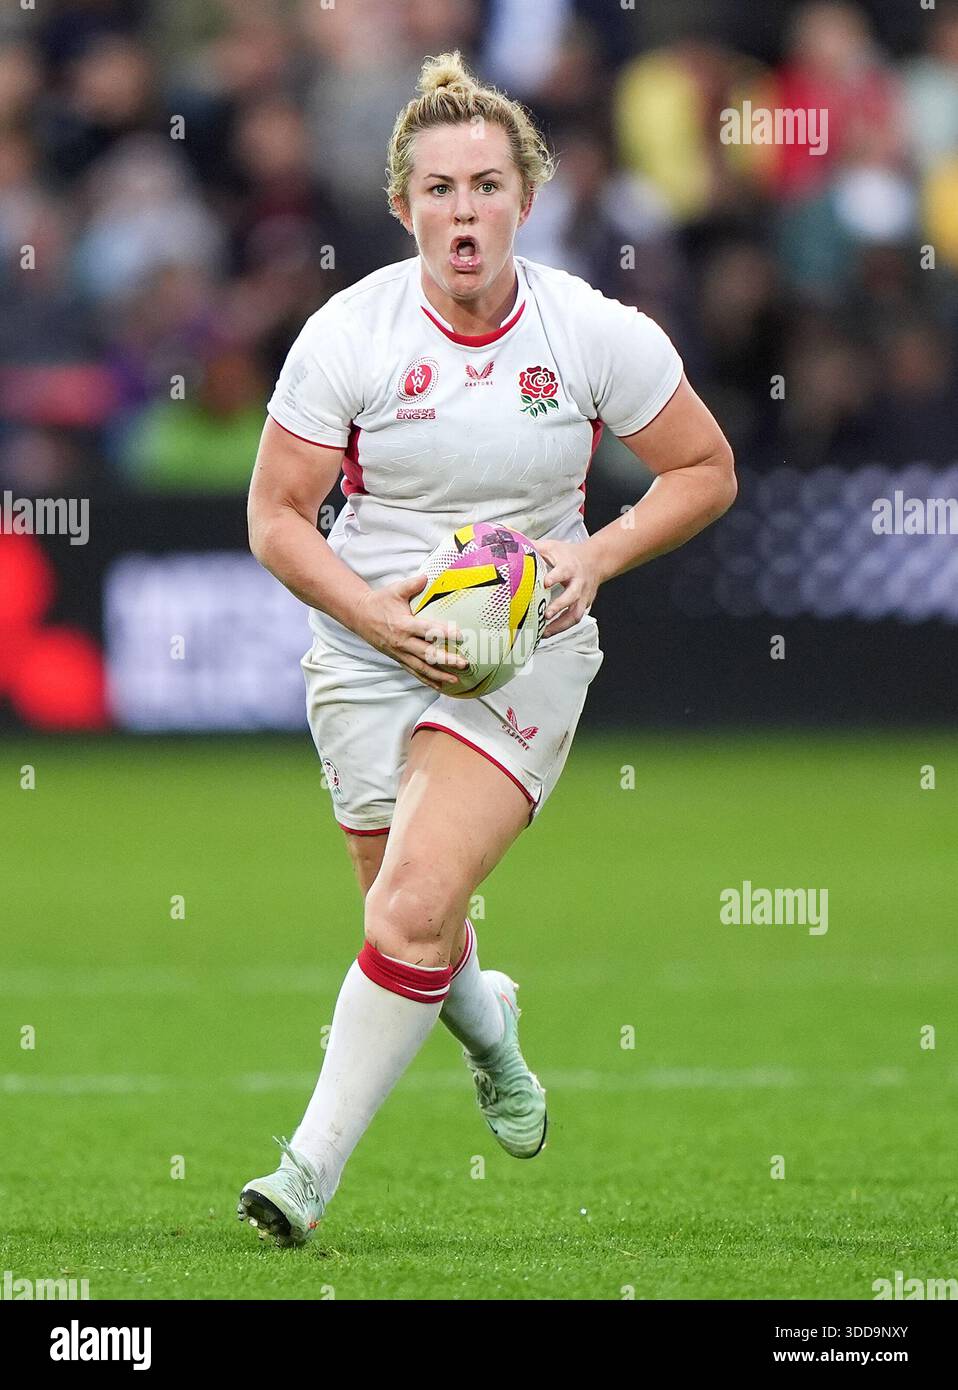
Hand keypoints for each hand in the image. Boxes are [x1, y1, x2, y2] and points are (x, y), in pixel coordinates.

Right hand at [350, 574, 469, 691]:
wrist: (360, 616)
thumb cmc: (380, 602)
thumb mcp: (395, 590)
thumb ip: (412, 585)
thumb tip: (426, 577)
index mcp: (404, 624)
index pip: (427, 630)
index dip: (444, 633)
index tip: (460, 636)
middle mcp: (403, 642)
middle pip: (427, 654)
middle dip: (447, 660)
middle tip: (463, 663)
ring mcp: (400, 653)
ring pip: (422, 667)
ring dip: (439, 675)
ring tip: (456, 680)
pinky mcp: (398, 658)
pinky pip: (414, 671)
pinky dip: (427, 680)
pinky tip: (439, 685)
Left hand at [536, 538, 601, 637]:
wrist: (596, 561)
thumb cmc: (570, 555)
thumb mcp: (552, 547)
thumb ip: (533, 547)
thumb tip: (513, 542)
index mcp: (569, 567)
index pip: (563, 572)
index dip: (555, 577)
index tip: (545, 583)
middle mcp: (578, 583)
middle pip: (572, 596)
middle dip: (559, 606)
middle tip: (546, 614)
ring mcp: (582, 596)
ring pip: (575, 613)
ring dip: (560, 624)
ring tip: (545, 632)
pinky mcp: (583, 605)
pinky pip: (574, 619)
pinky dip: (561, 628)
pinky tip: (548, 632)